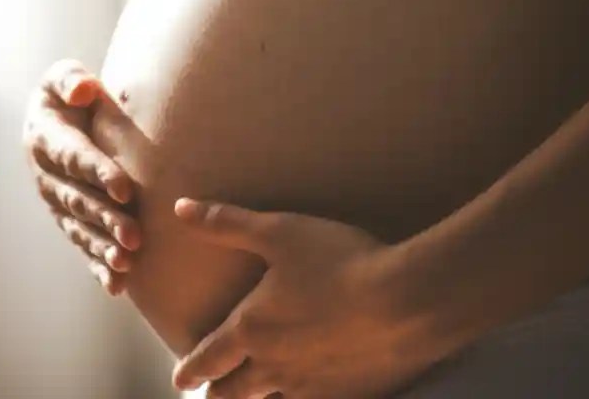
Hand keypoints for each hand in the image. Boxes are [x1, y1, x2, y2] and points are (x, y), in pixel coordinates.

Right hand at [22, 59, 140, 294]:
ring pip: (80, 228)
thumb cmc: (69, 95)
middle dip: (106, 219)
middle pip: (79, 200)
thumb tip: (84, 91)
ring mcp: (56, 203)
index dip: (98, 172)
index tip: (124, 188)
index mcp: (45, 139)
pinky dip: (98, 266)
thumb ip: (70, 80)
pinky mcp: (68, 222)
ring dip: (103, 247)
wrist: (58, 120)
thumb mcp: (62, 78)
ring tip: (127, 263)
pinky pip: (82, 246)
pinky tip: (117, 285)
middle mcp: (47, 176)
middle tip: (135, 236)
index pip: (74, 157)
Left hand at [171, 199, 449, 398]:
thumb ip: (225, 223)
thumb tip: (180, 208)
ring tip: (252, 394)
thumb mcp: (277, 232)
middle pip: (233, 393)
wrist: (408, 300)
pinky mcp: (348, 395)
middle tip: (213, 392)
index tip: (180, 379)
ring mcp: (312, 386)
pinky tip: (307, 393)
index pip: (208, 358)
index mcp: (250, 329)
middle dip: (218, 392)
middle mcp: (274, 366)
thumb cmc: (339, 260)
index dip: (190, 370)